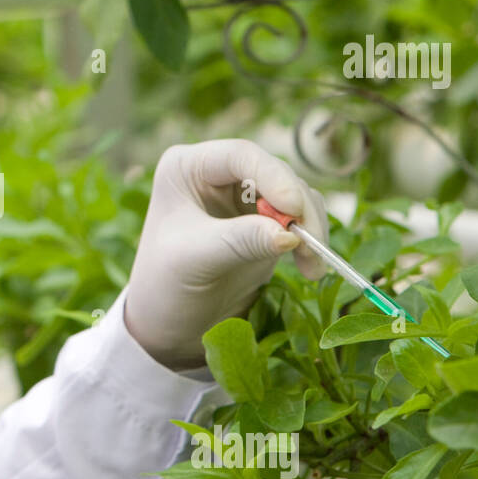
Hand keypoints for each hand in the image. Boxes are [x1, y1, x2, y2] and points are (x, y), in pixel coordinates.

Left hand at [124, 139, 328, 369]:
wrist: (167, 323)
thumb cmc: (164, 286)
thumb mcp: (196, 260)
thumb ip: (240, 241)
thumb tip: (289, 234)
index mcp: (187, 167)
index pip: (240, 155)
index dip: (273, 177)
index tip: (294, 209)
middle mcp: (217, 175)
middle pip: (275, 173)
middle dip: (298, 206)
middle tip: (311, 244)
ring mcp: (243, 198)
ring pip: (295, 194)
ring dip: (310, 225)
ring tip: (312, 263)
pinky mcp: (264, 224)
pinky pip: (299, 219)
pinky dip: (311, 240)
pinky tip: (311, 269)